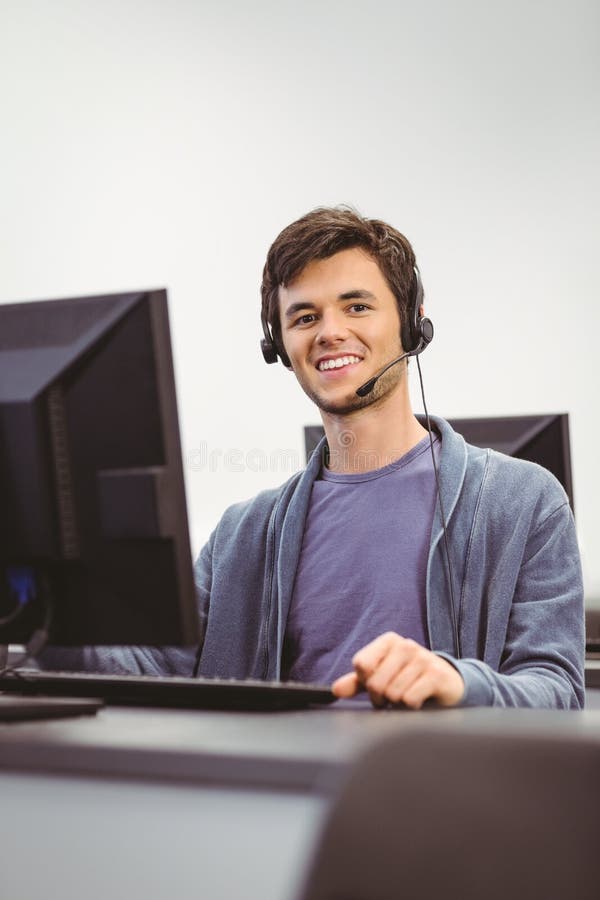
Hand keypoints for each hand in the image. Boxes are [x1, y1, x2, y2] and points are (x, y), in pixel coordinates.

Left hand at [332, 632, 463, 708]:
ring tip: (407, 695)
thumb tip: (335, 690)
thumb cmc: (408, 678)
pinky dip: (411, 706)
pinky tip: (419, 699)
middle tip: (392, 695)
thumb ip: (356, 682)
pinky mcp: (436, 675)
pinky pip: (410, 699)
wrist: (446, 683)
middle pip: (375, 682)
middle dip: (381, 697)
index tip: (377, 682)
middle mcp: (405, 645)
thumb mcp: (381, 677)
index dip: (366, 681)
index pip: (361, 664)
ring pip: (393, 693)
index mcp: (388, 641)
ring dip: (397, 702)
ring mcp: (423, 658)